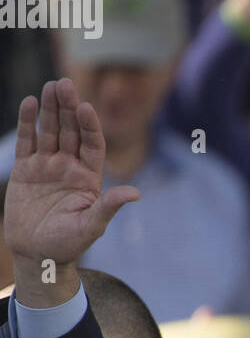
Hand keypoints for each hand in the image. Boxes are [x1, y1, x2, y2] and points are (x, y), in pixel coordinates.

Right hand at [4, 79, 139, 305]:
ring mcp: (47, 166)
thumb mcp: (91, 226)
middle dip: (68, 108)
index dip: (90, 126)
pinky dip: (28, 122)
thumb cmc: (69, 244)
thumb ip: (108, 206)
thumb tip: (135, 193)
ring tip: (51, 85)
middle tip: (65, 83)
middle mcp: (69, 167)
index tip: (86, 107)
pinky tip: (30, 102)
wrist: (38, 254)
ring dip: (51, 108)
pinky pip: (27, 140)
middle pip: (71, 131)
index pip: (92, 145)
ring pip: (50, 131)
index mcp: (89, 179)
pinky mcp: (25, 168)